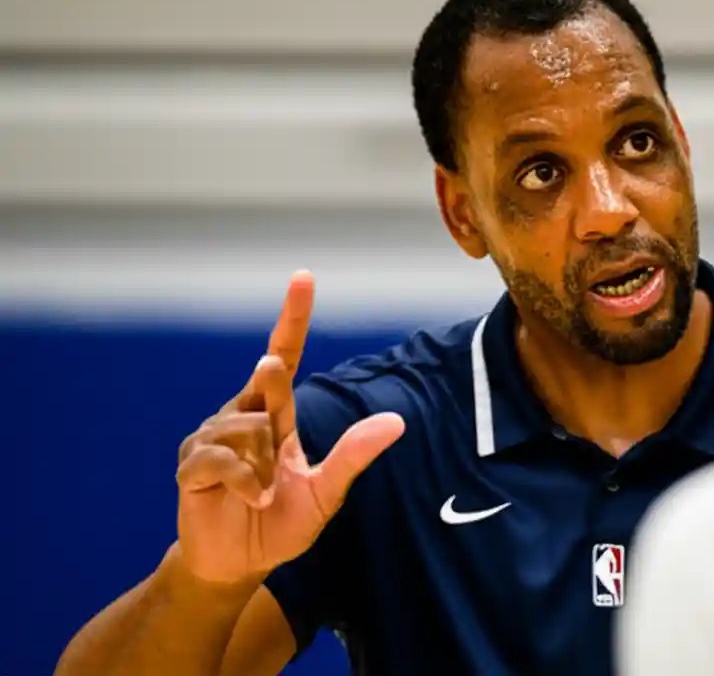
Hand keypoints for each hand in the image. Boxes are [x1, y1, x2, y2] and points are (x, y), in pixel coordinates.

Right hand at [174, 271, 404, 584]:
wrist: (239, 561)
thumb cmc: (282, 522)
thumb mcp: (326, 491)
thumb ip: (354, 456)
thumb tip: (397, 422)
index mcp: (275, 414)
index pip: (285, 356)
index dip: (293, 318)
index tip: (304, 277)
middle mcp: (243, 414)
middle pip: (267, 379)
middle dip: (275, 393)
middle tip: (277, 439)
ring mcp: (212, 436)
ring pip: (249, 428)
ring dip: (264, 470)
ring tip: (261, 493)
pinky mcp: (191, 464)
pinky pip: (223, 460)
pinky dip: (245, 484)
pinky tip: (250, 499)